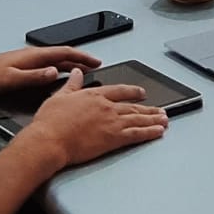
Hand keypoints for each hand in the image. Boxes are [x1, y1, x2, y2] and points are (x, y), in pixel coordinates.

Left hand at [0, 45, 99, 99]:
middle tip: (94, 66)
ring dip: (70, 64)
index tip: (95, 62)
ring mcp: (26, 61)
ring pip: (54, 60)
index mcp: (32, 56)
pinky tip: (57, 76)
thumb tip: (55, 72)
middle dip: (79, 59)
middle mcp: (31, 56)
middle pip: (61, 55)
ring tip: (81, 71)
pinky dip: (58, 68)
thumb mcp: (12, 79)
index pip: (63, 52)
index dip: (81, 56)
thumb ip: (34, 76)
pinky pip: (46, 65)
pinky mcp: (21, 67)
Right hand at [27, 71, 168, 168]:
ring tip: (164, 120)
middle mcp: (106, 107)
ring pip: (138, 119)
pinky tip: (157, 132)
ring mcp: (111, 122)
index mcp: (94, 95)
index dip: (132, 92)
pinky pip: (136, 134)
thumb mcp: (59, 96)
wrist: (49, 140)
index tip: (141, 93)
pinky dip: (149, 132)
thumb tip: (77, 73)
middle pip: (132, 106)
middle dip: (148, 108)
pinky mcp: (113, 138)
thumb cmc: (50, 123)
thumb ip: (72, 84)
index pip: (118, 90)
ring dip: (153, 119)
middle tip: (160, 110)